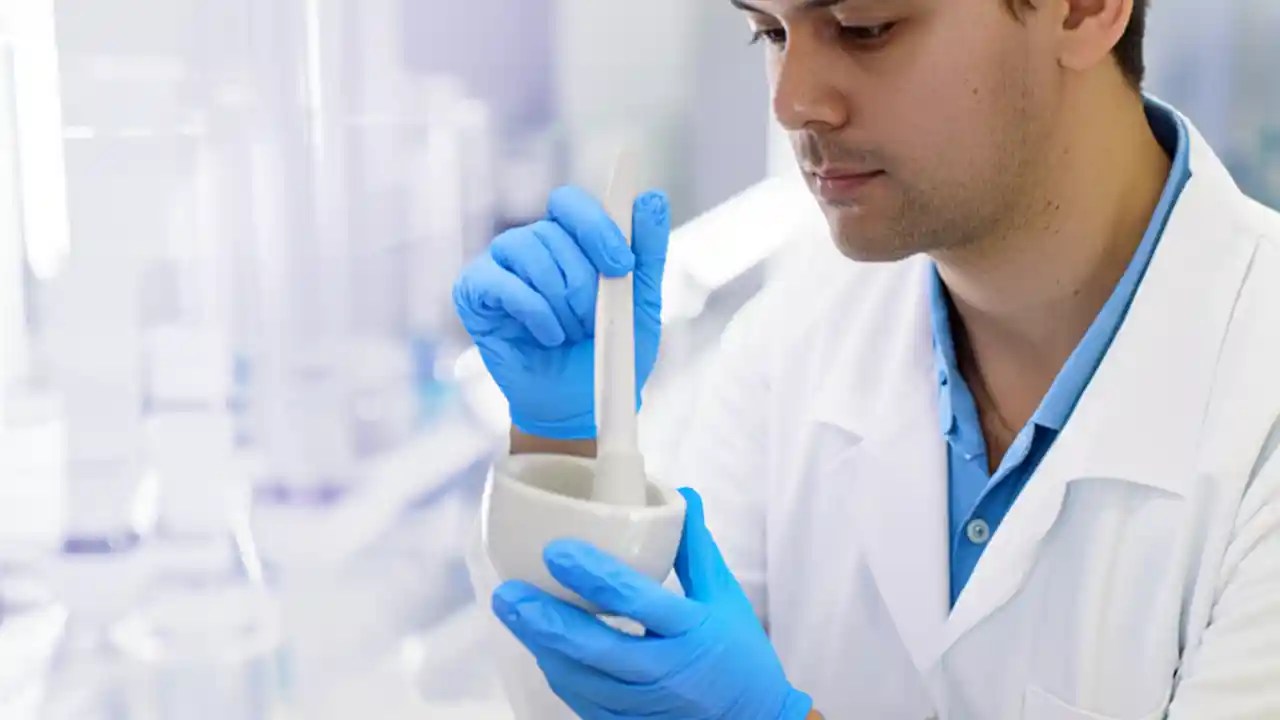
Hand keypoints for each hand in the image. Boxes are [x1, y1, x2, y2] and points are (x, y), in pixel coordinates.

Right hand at [453, 186, 668, 439]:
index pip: (571, 203)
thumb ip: (648, 251)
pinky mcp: (474, 293)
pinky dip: (532, 310)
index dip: (596, 227)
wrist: (580, 406)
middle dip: (582, 282)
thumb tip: (653, 199)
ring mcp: (500, 266)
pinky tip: (549, 335)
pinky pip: (500, 282)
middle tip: (593, 321)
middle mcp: (532, 245)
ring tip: (570, 333)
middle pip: (552, 232)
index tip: (621, 266)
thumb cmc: (609, 352)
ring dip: (558, 300)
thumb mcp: (641, 302)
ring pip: (527, 252)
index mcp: (569, 239)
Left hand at [491, 488, 813, 719]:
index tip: (555, 551)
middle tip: (509, 593)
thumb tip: (682, 495)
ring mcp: (645, 705)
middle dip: (548, 621)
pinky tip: (541, 647)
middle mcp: (666, 672)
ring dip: (543, 647)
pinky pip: (585, 701)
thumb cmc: (741, 655)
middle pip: (598, 649)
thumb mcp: (725, 598)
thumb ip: (696, 549)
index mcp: (692, 631)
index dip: (595, 575)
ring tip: (513, 613)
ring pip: (583, 680)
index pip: (639, 600)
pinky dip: (560, 673)